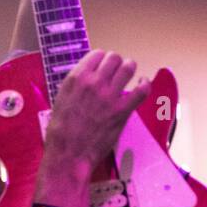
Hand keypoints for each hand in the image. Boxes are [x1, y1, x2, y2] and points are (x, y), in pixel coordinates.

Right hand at [37, 50, 150, 194]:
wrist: (68, 152)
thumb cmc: (61, 130)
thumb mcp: (61, 98)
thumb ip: (76, 85)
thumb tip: (88, 77)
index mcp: (76, 78)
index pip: (96, 54)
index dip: (102, 59)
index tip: (103, 65)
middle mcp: (93, 82)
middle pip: (114, 58)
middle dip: (116, 62)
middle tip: (116, 70)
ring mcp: (109, 96)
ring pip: (128, 67)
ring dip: (130, 68)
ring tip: (130, 73)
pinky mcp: (122, 110)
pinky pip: (142, 89)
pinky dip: (145, 84)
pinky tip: (142, 83)